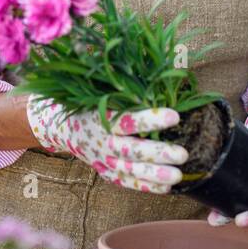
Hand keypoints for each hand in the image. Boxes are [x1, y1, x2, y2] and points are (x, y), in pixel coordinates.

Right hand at [26, 96, 187, 192]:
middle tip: (183, 153)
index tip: (175, 116)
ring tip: (178, 176)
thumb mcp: (101, 89)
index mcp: (102, 118)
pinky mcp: (106, 173)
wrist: (64, 128)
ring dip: (154, 175)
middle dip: (158, 153)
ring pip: (130, 170)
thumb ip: (125, 80)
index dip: (150, 118)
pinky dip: (146, 186)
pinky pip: (127, 183)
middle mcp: (102, 141)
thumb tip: (155, 61)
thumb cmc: (91, 103)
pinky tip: (167, 187)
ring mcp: (104, 160)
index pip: (127, 120)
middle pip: (131, 151)